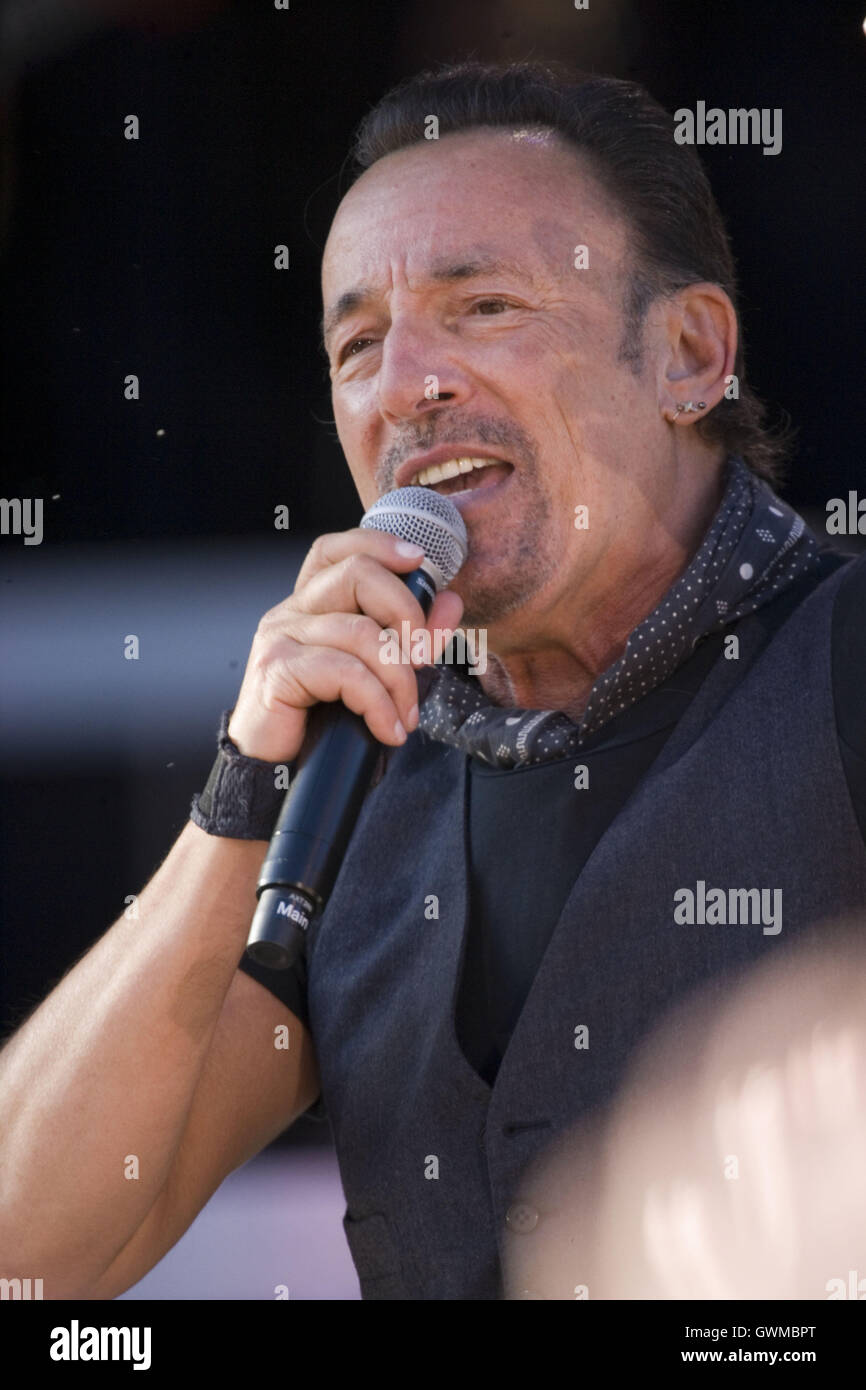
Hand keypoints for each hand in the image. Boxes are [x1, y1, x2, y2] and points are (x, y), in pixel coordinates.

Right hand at [227, 527, 463, 762]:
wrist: (273, 772)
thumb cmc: (321, 723)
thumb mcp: (376, 675)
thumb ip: (410, 637)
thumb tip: (450, 603)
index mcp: (311, 605)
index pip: (338, 550)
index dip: (379, 544)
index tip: (418, 561)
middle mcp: (291, 612)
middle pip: (357, 574)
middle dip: (407, 612)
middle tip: (424, 660)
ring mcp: (280, 637)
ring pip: (361, 631)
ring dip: (399, 679)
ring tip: (405, 716)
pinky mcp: (277, 669)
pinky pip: (345, 672)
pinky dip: (378, 703)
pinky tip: (387, 729)